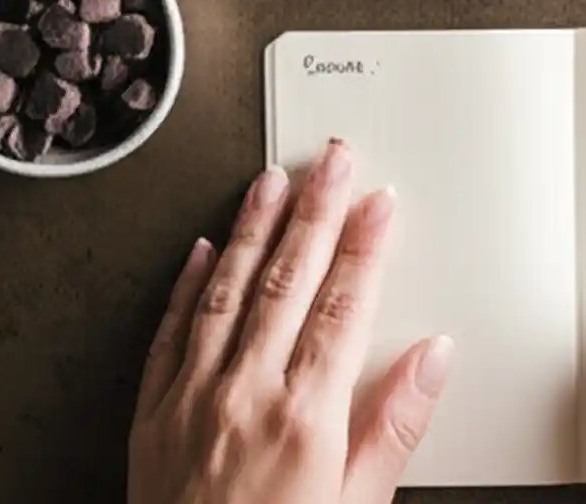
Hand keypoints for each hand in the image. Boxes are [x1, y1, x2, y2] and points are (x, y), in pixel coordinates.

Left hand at [128, 139, 453, 503]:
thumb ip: (396, 425)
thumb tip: (434, 356)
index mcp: (304, 416)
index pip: (342, 305)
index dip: (366, 245)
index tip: (381, 202)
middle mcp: (243, 394)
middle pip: (286, 279)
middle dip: (315, 210)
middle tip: (332, 161)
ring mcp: (191, 398)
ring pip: (224, 290)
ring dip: (250, 227)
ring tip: (270, 181)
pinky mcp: (152, 414)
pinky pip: (168, 332)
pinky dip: (185, 285)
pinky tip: (199, 250)